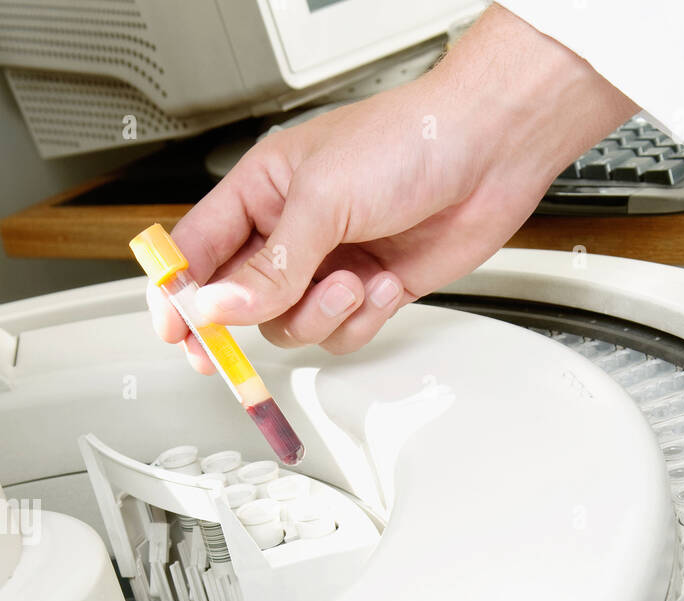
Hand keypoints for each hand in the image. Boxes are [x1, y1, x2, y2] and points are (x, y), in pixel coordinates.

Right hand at [148, 4, 634, 362]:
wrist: (488, 154)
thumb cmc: (408, 143)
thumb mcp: (323, 200)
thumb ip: (269, 265)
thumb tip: (221, 306)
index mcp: (263, 191)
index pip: (198, 249)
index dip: (180, 293)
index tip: (175, 332)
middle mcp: (291, 231)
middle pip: (242, 300)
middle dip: (249, 321)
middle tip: (232, 354)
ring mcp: (330, 264)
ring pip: (293, 325)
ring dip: (323, 315)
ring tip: (354, 279)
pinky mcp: (370, 290)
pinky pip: (342, 333)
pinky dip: (363, 319)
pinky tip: (385, 281)